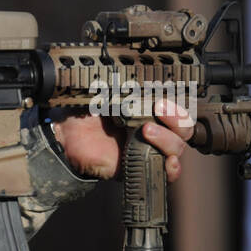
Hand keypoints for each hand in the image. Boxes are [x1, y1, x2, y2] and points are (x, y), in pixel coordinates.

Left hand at [53, 98, 193, 181]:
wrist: (66, 132)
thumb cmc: (85, 109)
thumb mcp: (110, 91)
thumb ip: (130, 87)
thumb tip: (147, 78)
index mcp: (150, 110)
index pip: (178, 110)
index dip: (178, 107)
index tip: (162, 100)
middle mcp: (154, 129)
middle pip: (184, 130)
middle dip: (177, 120)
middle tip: (158, 110)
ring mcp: (149, 150)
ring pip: (178, 148)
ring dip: (168, 140)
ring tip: (146, 131)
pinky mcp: (141, 167)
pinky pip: (166, 173)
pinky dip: (172, 167)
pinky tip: (167, 160)